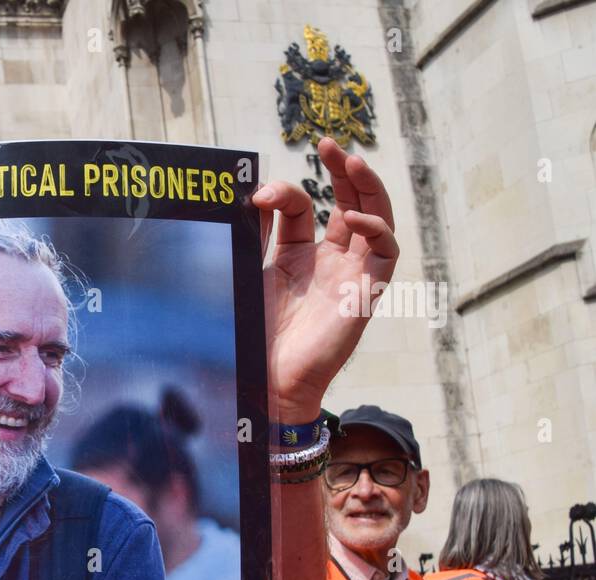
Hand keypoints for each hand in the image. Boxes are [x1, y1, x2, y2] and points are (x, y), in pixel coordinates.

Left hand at [256, 136, 398, 421]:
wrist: (263, 379)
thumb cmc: (253, 334)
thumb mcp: (250, 272)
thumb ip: (255, 233)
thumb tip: (254, 191)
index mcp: (300, 256)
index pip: (305, 209)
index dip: (289, 192)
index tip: (260, 191)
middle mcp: (330, 262)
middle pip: (351, 203)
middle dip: (344, 171)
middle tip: (329, 143)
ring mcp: (351, 276)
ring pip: (377, 220)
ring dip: (369, 188)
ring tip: (352, 161)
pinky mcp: (365, 295)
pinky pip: (386, 254)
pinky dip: (376, 229)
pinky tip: (352, 216)